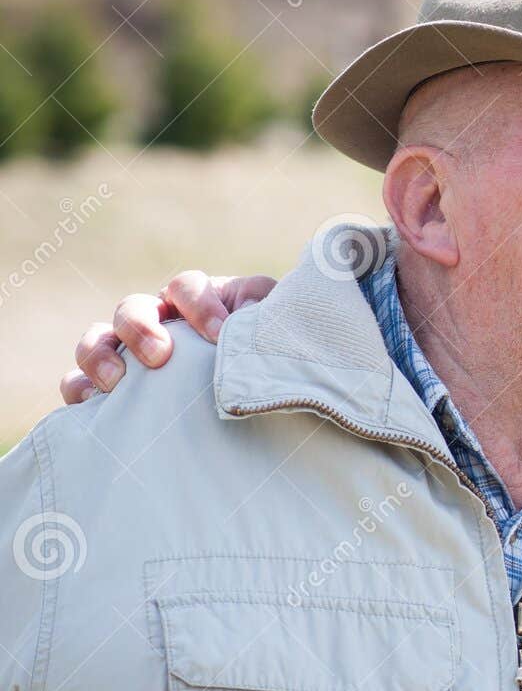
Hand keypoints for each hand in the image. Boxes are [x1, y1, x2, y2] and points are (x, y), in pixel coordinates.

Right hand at [61, 272, 278, 403]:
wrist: (264, 395)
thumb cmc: (266, 354)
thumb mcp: (273, 327)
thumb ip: (264, 313)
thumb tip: (250, 316)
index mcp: (198, 301)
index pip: (187, 286)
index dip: (199, 305)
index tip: (218, 333)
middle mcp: (158, 320)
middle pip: (133, 308)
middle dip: (141, 328)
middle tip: (160, 356)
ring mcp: (130, 352)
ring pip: (98, 339)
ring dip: (100, 355)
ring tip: (117, 382)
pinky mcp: (113, 387)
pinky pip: (80, 382)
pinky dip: (80, 388)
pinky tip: (93, 403)